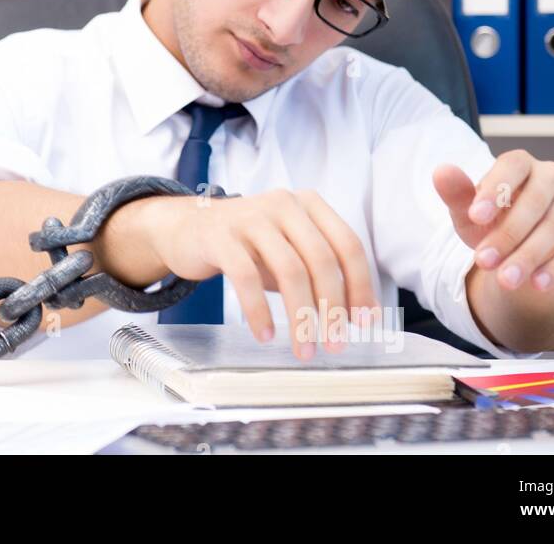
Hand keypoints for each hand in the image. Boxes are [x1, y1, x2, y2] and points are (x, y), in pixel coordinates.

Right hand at [132, 190, 379, 359]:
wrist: (188, 228)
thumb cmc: (249, 246)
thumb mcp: (289, 251)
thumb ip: (321, 274)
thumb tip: (356, 317)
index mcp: (309, 204)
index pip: (348, 245)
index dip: (360, 286)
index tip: (364, 323)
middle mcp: (283, 204)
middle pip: (321, 259)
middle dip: (333, 307)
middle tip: (335, 345)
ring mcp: (250, 217)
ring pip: (289, 270)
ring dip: (301, 317)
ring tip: (304, 349)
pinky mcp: (220, 235)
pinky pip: (246, 278)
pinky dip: (259, 311)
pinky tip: (265, 335)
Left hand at [433, 150, 553, 293]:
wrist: (521, 245)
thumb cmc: (491, 221)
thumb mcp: (469, 212)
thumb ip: (457, 194)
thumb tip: (441, 172)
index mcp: (520, 163)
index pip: (512, 167)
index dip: (495, 190)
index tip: (474, 217)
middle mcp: (550, 177)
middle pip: (535, 201)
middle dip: (508, 234)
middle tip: (483, 262)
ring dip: (529, 255)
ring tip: (505, 280)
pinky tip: (539, 284)